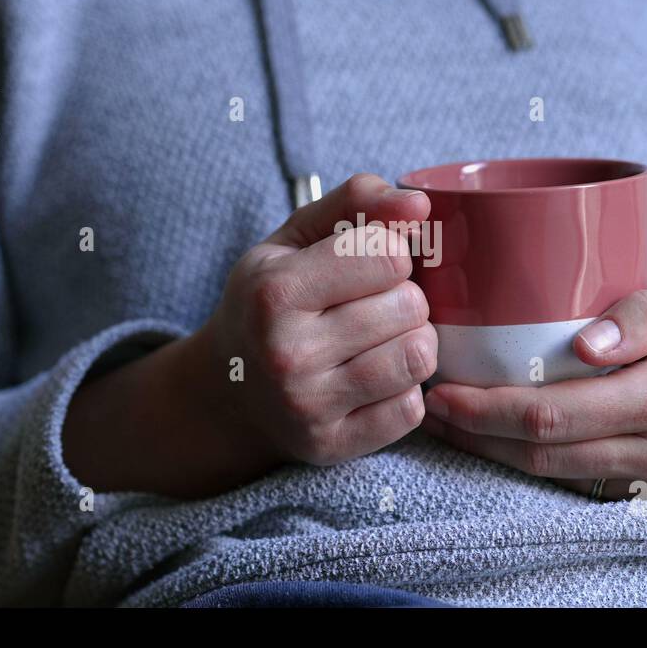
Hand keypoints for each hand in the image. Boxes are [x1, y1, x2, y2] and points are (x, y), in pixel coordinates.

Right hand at [204, 174, 436, 465]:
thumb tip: (419, 205)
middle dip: (403, 298)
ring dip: (412, 342)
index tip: (369, 264)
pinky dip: (403, 390)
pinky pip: (411, 409)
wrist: (227, 389)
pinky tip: (374, 379)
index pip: (389, 256)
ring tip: (382, 338)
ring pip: (418, 358)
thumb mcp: (296, 238)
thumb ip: (357, 202)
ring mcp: (308, 406)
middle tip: (372, 306)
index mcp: (274, 291)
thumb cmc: (271, 301)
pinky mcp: (331, 445)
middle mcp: (286, 352)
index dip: (391, 254)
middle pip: (410, 306)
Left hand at [420, 289, 646, 498]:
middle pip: (540, 451)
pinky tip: (500, 443)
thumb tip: (580, 343)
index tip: (441, 390)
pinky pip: (580, 485)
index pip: (551, 412)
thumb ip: (643, 316)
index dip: (485, 408)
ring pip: (553, 475)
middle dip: (474, 433)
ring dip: (493, 455)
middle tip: (430, 409)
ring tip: (452, 427)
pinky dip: (532, 466)